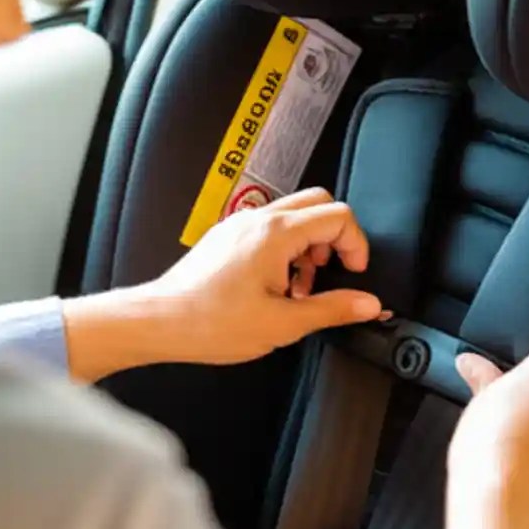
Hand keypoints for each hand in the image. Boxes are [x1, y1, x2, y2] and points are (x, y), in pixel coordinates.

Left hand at [61, 188, 382, 381]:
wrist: (160, 321)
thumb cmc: (210, 322)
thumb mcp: (283, 324)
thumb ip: (331, 309)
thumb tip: (367, 303)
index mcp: (276, 234)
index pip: (337, 216)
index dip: (356, 244)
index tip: (354, 272)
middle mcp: (258, 220)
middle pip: (317, 204)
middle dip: (334, 238)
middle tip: (331, 273)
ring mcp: (239, 225)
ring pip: (292, 216)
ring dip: (308, 246)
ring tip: (299, 289)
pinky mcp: (226, 237)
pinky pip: (268, 229)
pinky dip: (284, 250)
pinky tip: (275, 287)